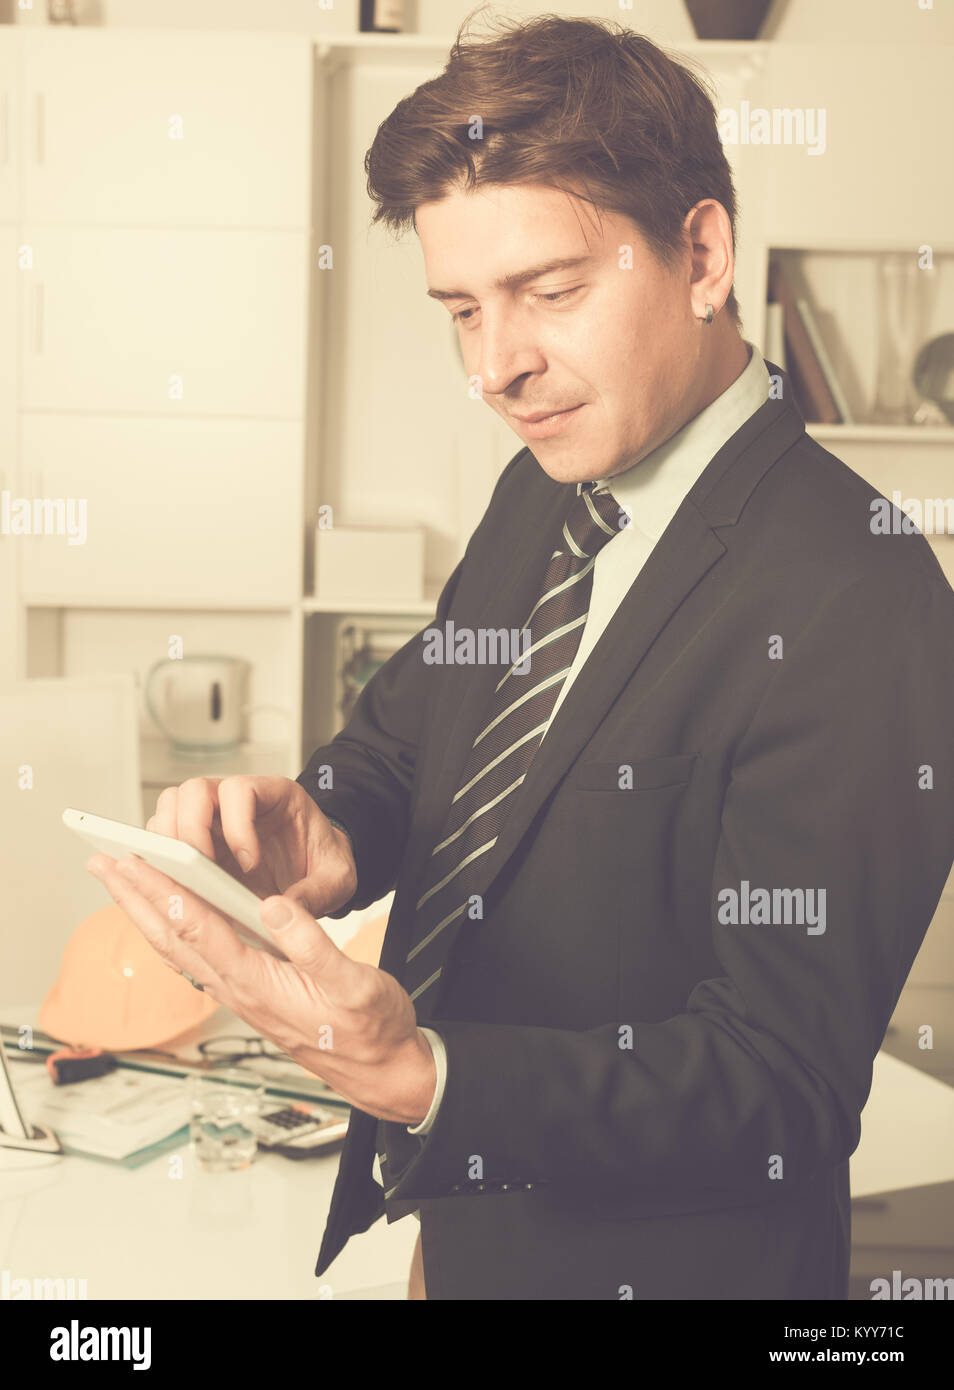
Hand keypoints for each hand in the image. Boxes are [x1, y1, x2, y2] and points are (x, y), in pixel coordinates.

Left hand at [85, 852, 436, 1125]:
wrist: (380, 1070)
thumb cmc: (371, 1027)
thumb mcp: (355, 982)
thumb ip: (313, 944)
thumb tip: (273, 905)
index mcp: (260, 982)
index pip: (198, 928)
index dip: (162, 891)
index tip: (133, 862)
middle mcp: (240, 990)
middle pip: (173, 938)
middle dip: (134, 899)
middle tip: (101, 864)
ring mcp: (241, 995)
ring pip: (179, 950)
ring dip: (145, 914)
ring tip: (121, 884)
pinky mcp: (250, 995)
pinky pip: (197, 960)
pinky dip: (172, 933)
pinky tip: (166, 921)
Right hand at [146, 775, 356, 918]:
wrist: (318, 870)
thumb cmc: (325, 864)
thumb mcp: (337, 879)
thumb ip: (316, 893)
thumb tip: (281, 914)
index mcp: (276, 796)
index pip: (239, 790)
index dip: (237, 823)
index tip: (249, 863)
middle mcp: (238, 801)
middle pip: (193, 792)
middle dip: (190, 830)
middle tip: (202, 873)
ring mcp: (213, 820)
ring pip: (170, 809)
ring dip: (169, 843)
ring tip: (185, 881)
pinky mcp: (198, 844)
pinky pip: (165, 839)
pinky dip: (163, 862)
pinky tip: (178, 891)